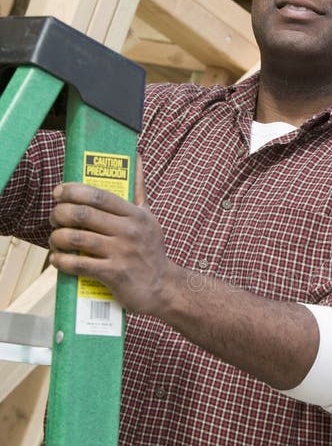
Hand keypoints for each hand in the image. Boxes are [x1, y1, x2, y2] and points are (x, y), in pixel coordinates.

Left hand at [48, 157, 170, 314]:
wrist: (163, 287)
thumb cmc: (150, 250)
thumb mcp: (149, 218)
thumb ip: (139, 189)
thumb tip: (136, 158)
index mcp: (135, 215)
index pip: (99, 195)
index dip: (73, 191)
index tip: (58, 193)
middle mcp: (129, 231)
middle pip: (83, 215)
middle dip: (60, 214)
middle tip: (54, 217)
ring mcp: (122, 253)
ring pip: (77, 239)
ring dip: (58, 238)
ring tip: (54, 239)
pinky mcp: (115, 274)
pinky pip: (79, 265)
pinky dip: (62, 261)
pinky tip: (57, 259)